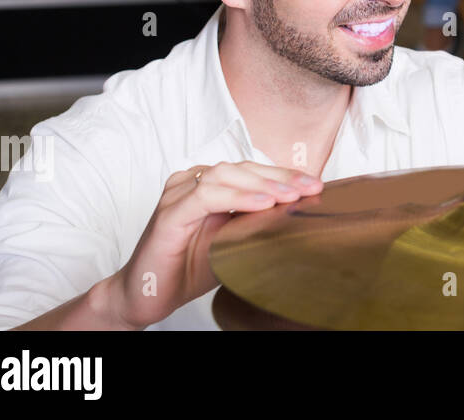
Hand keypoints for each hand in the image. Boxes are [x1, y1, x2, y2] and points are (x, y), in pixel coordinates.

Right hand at [100, 162, 322, 328]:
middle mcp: (193, 182)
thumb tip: (299, 214)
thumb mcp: (233, 241)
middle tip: (311, 188)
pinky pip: (207, 196)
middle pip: (243, 168)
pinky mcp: (169, 212)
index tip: (316, 185)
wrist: (147, 295)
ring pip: (226, 175)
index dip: (285, 175)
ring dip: (262, 185)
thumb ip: (257, 222)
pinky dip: (237, 198)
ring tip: (290, 196)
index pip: (253, 171)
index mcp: (209, 184)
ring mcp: (179, 194)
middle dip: (281, 177)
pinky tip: (261, 205)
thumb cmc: (188, 267)